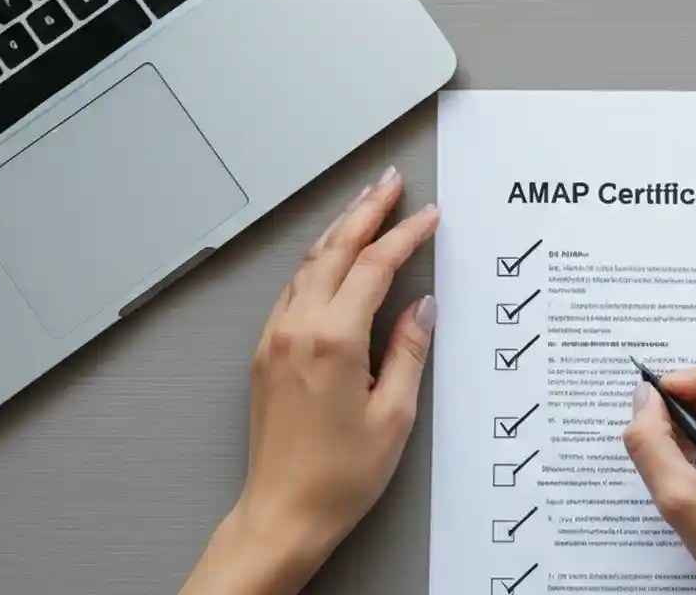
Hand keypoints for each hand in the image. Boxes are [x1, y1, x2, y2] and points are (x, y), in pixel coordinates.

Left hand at [182, 166, 439, 594]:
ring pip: (309, 264)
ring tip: (364, 205)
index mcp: (333, 339)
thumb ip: (408, 350)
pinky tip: (331, 257)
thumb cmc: (338, 475)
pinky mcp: (267, 353)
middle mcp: (298, 329)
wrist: (282, 513)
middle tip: (390, 182)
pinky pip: (293, 289)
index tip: (428, 217)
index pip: (375, 266)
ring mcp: (276, 338)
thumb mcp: (394, 414)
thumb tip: (422, 307)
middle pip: (335, 249)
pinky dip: (318, 261)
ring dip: (339, 229)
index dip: (405, 236)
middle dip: (366, 211)